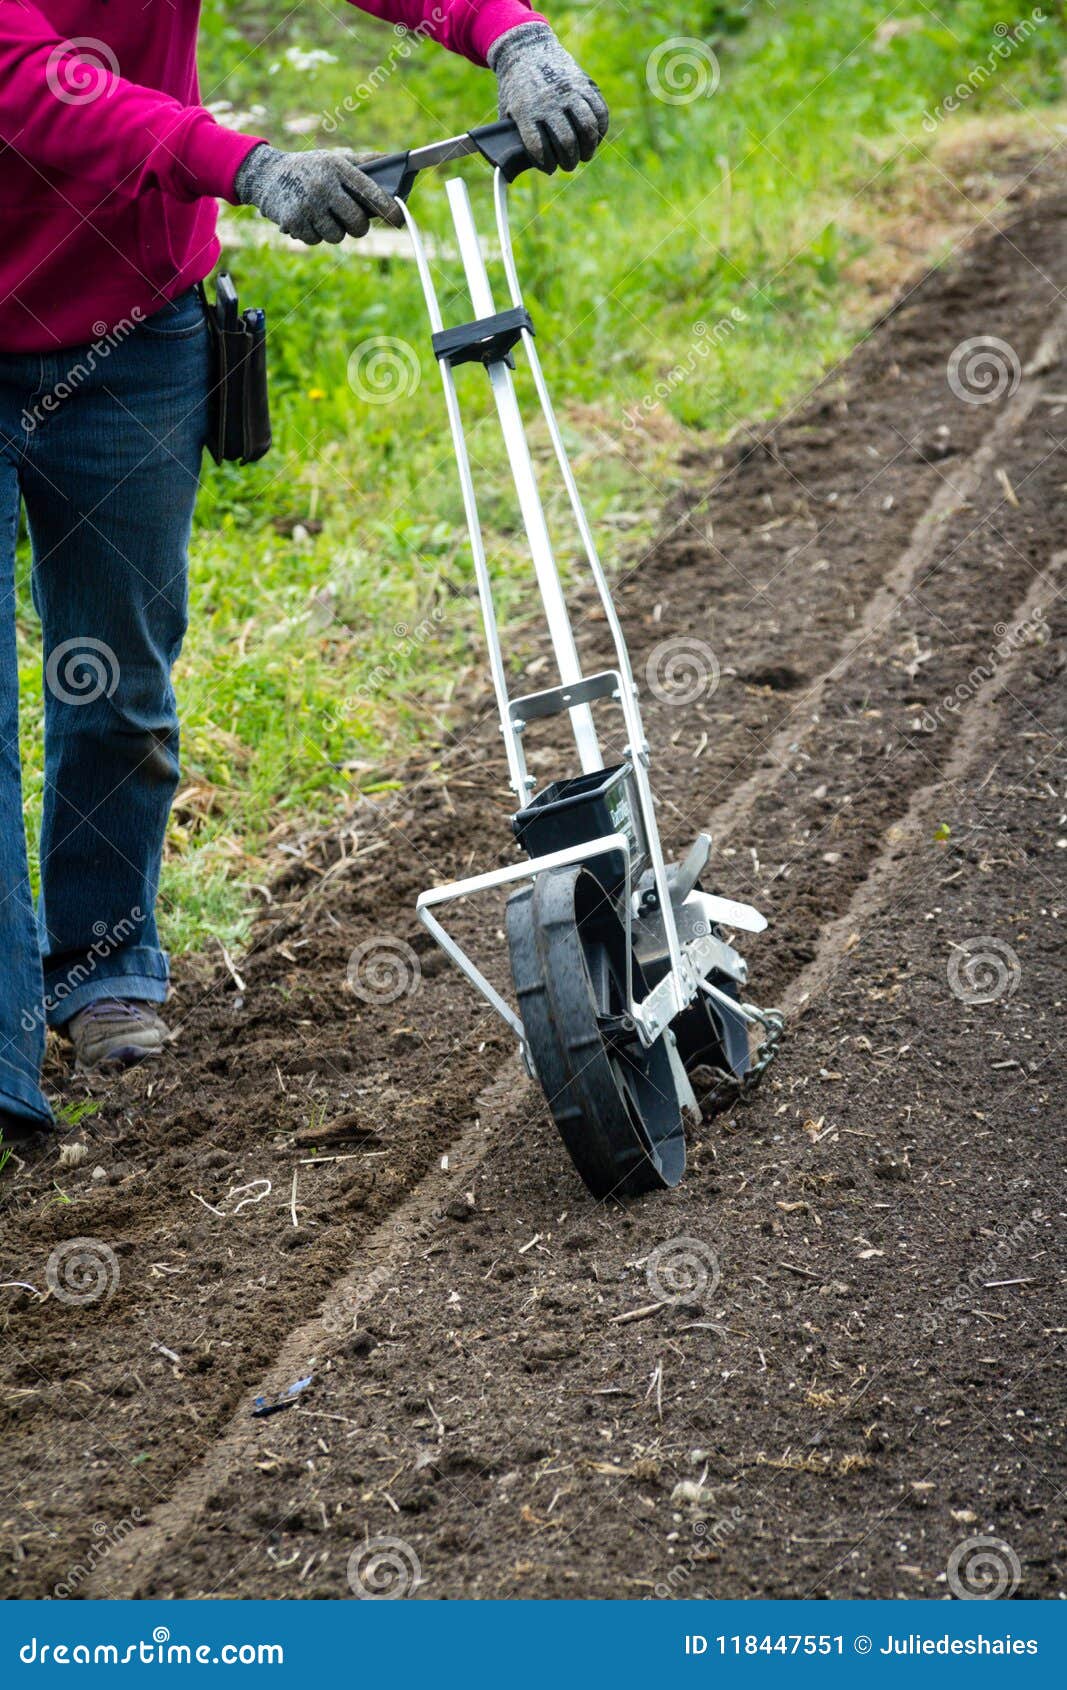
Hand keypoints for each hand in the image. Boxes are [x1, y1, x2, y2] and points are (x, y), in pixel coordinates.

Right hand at [234, 145, 403, 244]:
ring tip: (322, 214)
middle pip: (357, 224)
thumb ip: (363, 164)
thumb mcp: (333, 159)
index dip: (387, 209)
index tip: (399, 219)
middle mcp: (324, 185)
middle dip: (358, 227)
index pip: (370, 192)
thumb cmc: (309, 168)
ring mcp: (308, 204)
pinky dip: (314, 234)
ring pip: (337, 236)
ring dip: (333, 231)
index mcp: (338, 168)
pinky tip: (306, 218)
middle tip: (352, 221)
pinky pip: (316, 240)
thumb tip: (394, 161)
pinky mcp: (294, 221)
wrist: (266, 174)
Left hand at [488, 23, 608, 173]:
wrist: (526, 49)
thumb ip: (514, 136)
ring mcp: (567, 91)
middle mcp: (548, 101)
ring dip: (588, 147)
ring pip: (587, 126)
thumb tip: (521, 165)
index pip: (538, 147)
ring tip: (585, 155)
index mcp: (525, 110)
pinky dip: (601, 128)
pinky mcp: (582, 83)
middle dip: (570, 160)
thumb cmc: (516, 88)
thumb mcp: (507, 110)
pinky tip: (596, 136)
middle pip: (566, 141)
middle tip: (569, 165)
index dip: (545, 164)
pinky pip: (599, 109)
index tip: (549, 168)